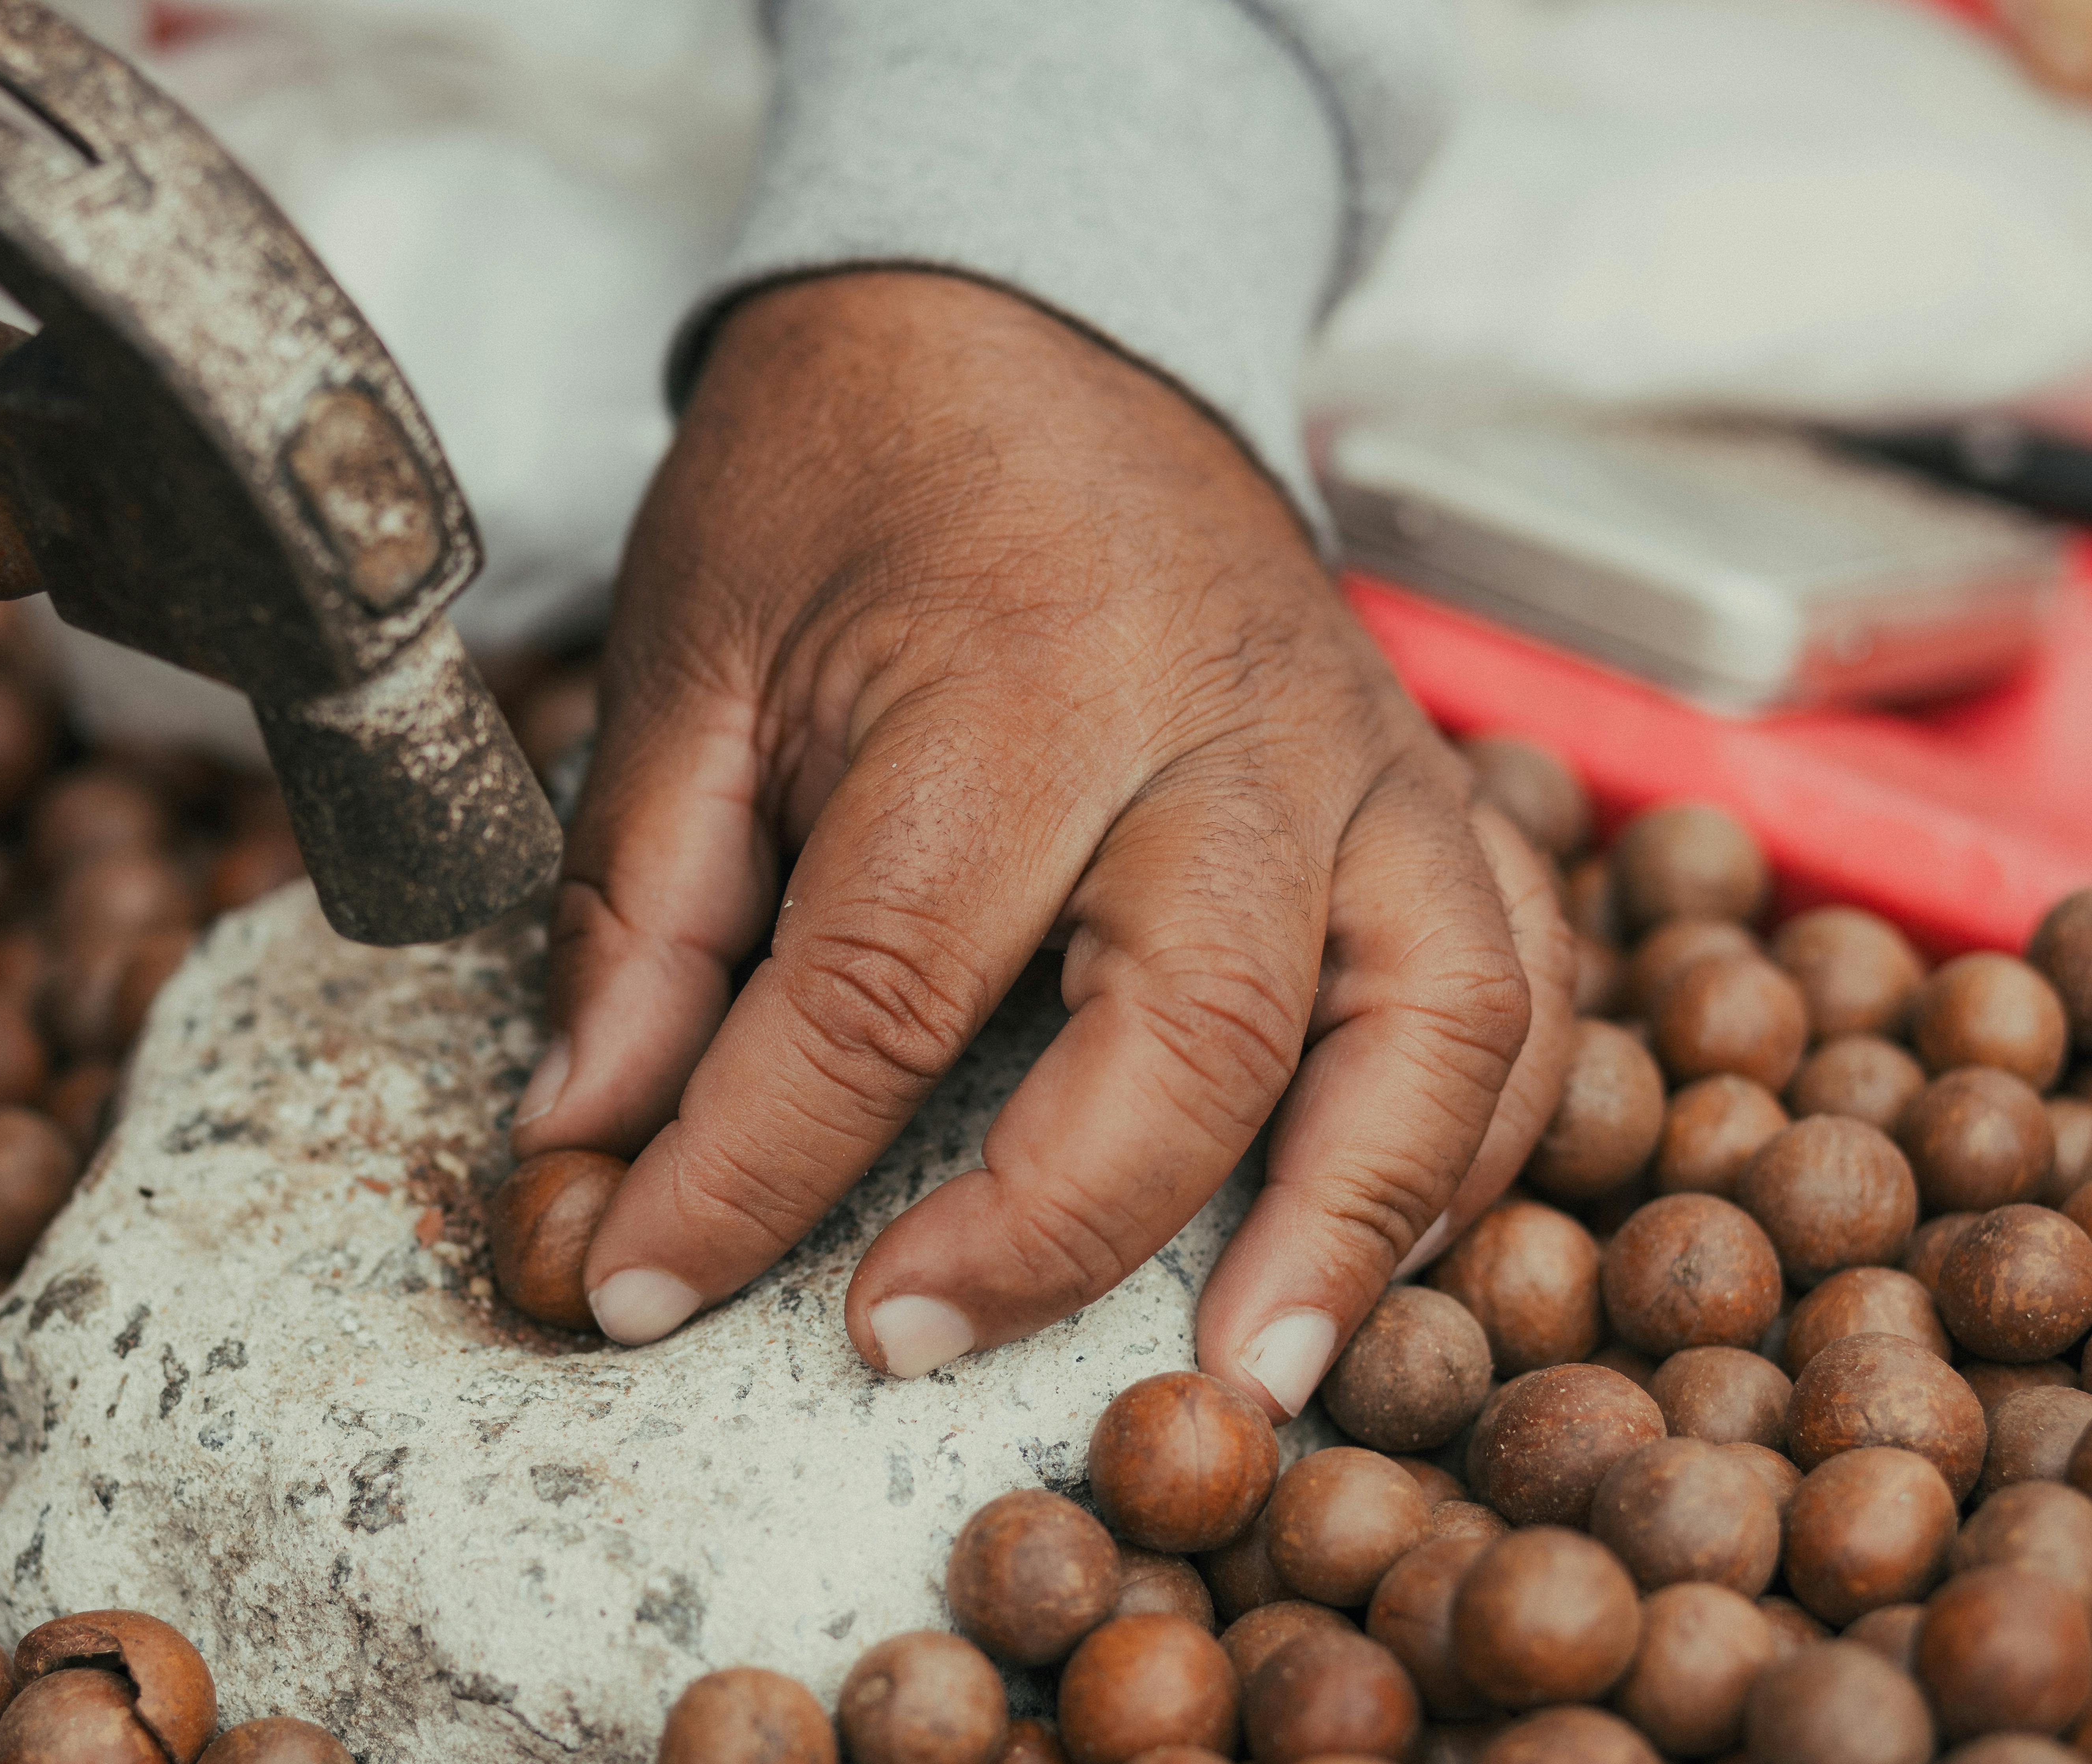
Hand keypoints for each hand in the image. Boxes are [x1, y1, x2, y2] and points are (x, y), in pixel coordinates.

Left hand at [513, 271, 1573, 1415]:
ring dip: (1350, 1228)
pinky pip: (1517, 971)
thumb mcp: (688, 665)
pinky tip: (1373, 1236)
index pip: (879, 993)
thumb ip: (648, 912)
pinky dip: (1467, 1131)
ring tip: (1242, 1388)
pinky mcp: (1424, 771)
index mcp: (1009, 684)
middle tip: (909, 1348)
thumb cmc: (840, 479)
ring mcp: (1357, 749)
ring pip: (1433, 1020)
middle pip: (1194, 1033)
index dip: (744, 1176)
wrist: (1019, 306)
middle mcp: (1222, 726)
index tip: (634, 1284)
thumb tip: (592, 1140)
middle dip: (1052, 1233)